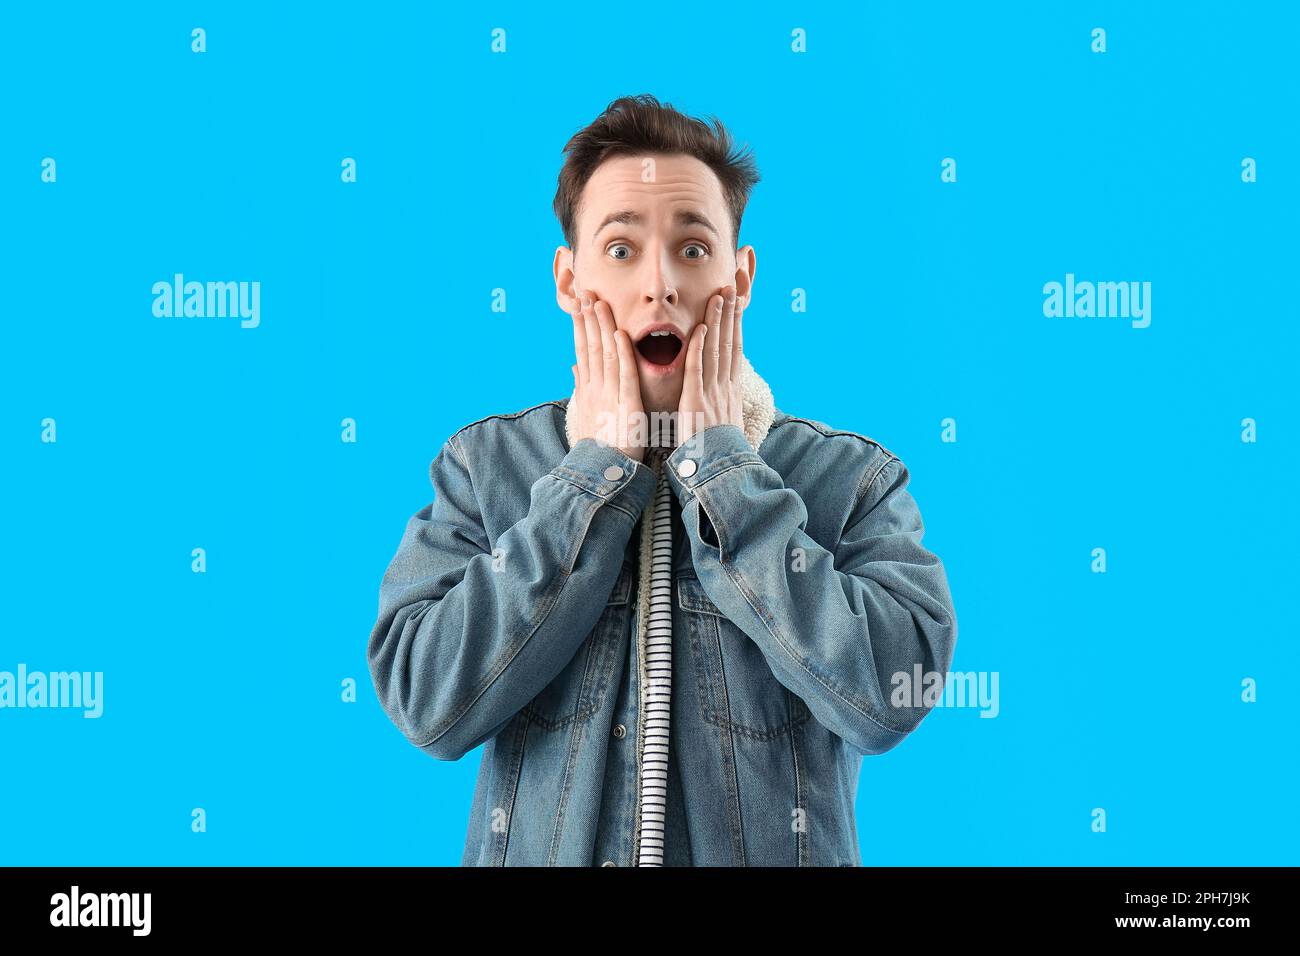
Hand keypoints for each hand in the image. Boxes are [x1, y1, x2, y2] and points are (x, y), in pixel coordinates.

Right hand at [568, 291, 645, 463]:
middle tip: (584, 291)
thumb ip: (581, 385)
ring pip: (604, 354)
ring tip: (597, 302)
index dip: (581, 325)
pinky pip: (624, 375)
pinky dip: (622, 354)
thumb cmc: (601, 444)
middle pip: (589, 346)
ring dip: (601, 327)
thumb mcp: (589, 411)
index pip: (583, 349)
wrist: (603, 472)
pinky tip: (620, 334)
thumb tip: (572, 366)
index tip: (578, 303)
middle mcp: (595, 387)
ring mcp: (609, 394)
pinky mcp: (626, 404)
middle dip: (587, 318)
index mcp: (589, 388)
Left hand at [678, 285, 743, 447]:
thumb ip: (720, 404)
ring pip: (716, 349)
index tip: (736, 304)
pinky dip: (699, 346)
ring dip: (718, 321)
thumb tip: (722, 395)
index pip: (735, 350)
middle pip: (730, 342)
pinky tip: (701, 327)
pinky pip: (698, 368)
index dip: (736, 325)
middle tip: (732, 288)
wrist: (719, 469)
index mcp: (731, 390)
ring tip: (719, 296)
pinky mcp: (696, 399)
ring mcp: (712, 391)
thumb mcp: (723, 422)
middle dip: (731, 314)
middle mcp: (725, 386)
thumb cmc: (718, 450)